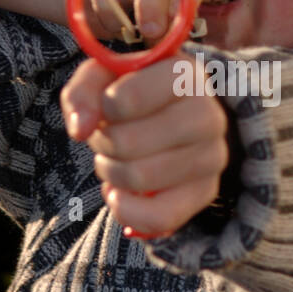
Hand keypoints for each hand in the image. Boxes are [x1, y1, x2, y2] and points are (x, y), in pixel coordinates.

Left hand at [59, 55, 229, 236]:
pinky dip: (127, 210)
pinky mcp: (207, 191)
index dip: (103, 107)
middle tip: (110, 135)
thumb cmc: (131, 92)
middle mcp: (208, 114)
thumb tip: (81, 128)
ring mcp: (212, 155)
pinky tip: (120, 194)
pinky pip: (161, 217)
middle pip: (127, 144)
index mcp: (184, 74)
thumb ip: (82, 92)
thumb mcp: (101, 78)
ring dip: (112, 172)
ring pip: (140, 179)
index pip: (126, 99)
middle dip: (104, 142)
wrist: (168, 115)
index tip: (110, 105)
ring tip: (117, 158)